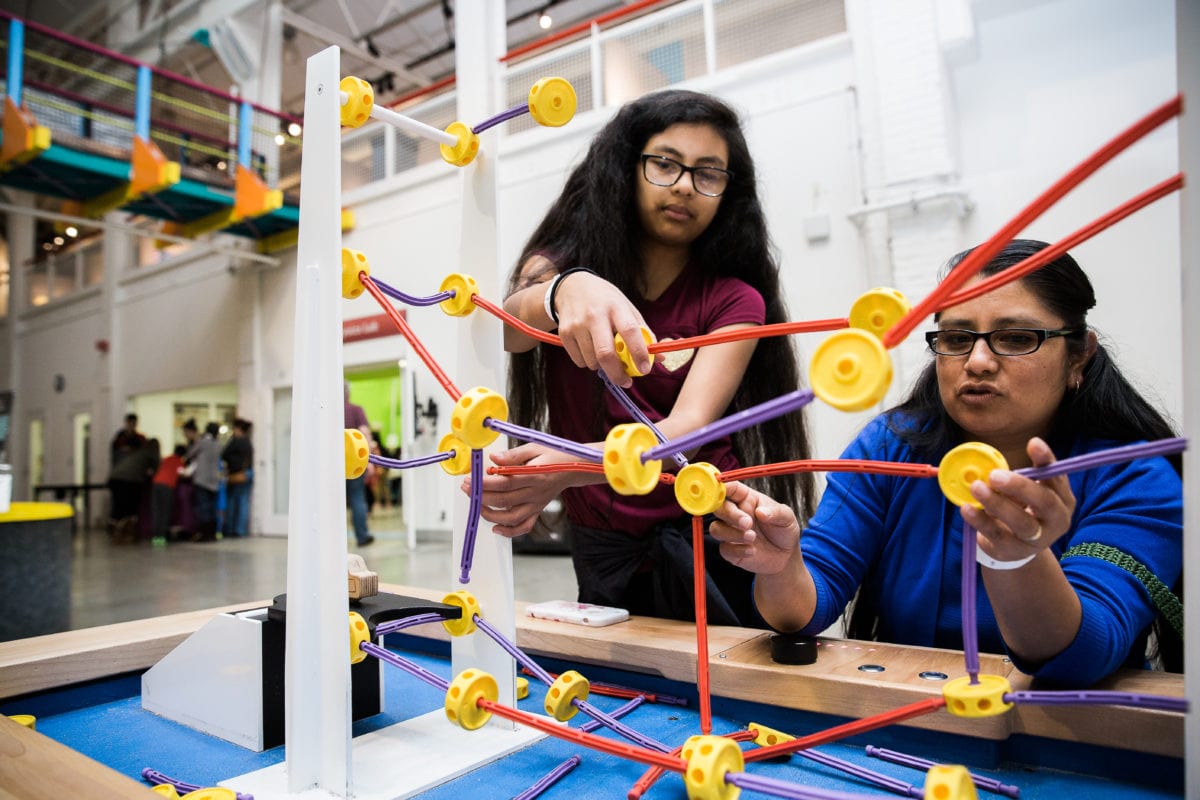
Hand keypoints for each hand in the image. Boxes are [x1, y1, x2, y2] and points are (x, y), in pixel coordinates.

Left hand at [463, 444, 576, 537]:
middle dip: (481, 496)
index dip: (485, 483)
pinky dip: (509, 531)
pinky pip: (524, 526)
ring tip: (477, 505)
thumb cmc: (553, 456)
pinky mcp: (537, 510)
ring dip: (490, 515)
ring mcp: (537, 504)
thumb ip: (513, 455)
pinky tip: (496, 528)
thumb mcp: (534, 447)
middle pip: (504, 500)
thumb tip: (493, 458)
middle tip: (467, 488)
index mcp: (535, 475)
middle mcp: (536, 493)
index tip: (471, 479)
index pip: (506, 482)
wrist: (574, 468)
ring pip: (511, 517)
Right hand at [553, 271, 652, 387]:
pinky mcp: (564, 333)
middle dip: (617, 373)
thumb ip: (643, 332)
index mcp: (615, 307)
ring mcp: (577, 325)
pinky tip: (589, 349)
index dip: (639, 352)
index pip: (629, 331)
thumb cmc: (606, 301)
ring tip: (604, 355)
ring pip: (592, 361)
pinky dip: (588, 362)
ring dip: (602, 366)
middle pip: (605, 353)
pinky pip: (579, 361)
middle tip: (626, 382)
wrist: (571, 287)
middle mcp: (594, 315)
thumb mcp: (626, 308)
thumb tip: (658, 357)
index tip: (645, 369)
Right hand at [709, 481, 800, 574]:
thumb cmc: (784, 531)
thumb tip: (761, 511)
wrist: (785, 556)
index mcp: (747, 499)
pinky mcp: (730, 549)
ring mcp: (731, 531)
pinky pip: (724, 549)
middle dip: (730, 514)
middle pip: (718, 507)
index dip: (722, 487)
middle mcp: (736, 513)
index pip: (730, 488)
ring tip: (753, 538)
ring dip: (733, 534)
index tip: (720, 490)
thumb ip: (776, 512)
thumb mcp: (787, 518)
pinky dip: (737, 550)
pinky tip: (752, 551)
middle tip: (748, 523)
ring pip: (716, 528)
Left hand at [963, 437, 1076, 561]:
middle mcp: (1056, 519)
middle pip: (1044, 502)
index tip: (1033, 443)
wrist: (1014, 546)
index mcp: (1062, 498)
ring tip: (976, 487)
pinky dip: (980, 520)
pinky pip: (996, 535)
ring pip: (1021, 522)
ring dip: (997, 503)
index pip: (1057, 476)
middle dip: (1020, 486)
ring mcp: (1037, 539)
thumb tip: (989, 459)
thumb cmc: (1021, 508)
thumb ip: (1016, 474)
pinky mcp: (1013, 550)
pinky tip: (966, 508)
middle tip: (995, 474)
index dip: (1046, 460)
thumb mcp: (1024, 490)